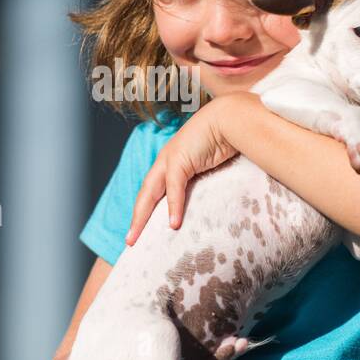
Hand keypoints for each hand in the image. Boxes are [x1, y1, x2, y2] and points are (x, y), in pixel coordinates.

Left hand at [125, 97, 239, 244]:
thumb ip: (204, 184)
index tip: (140, 231)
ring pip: (150, 192)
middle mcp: (166, 161)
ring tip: (137, 237)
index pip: (153, 191)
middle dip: (136, 218)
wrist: (230, 118)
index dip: (145, 211)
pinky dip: (173, 205)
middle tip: (129, 241)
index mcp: (171, 162)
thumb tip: (210, 207)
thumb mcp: (211, 167)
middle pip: (145, 194)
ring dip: (142, 216)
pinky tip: (174, 223)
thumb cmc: (225, 140)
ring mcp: (170, 158)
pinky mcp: (180, 158)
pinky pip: (174, 186)